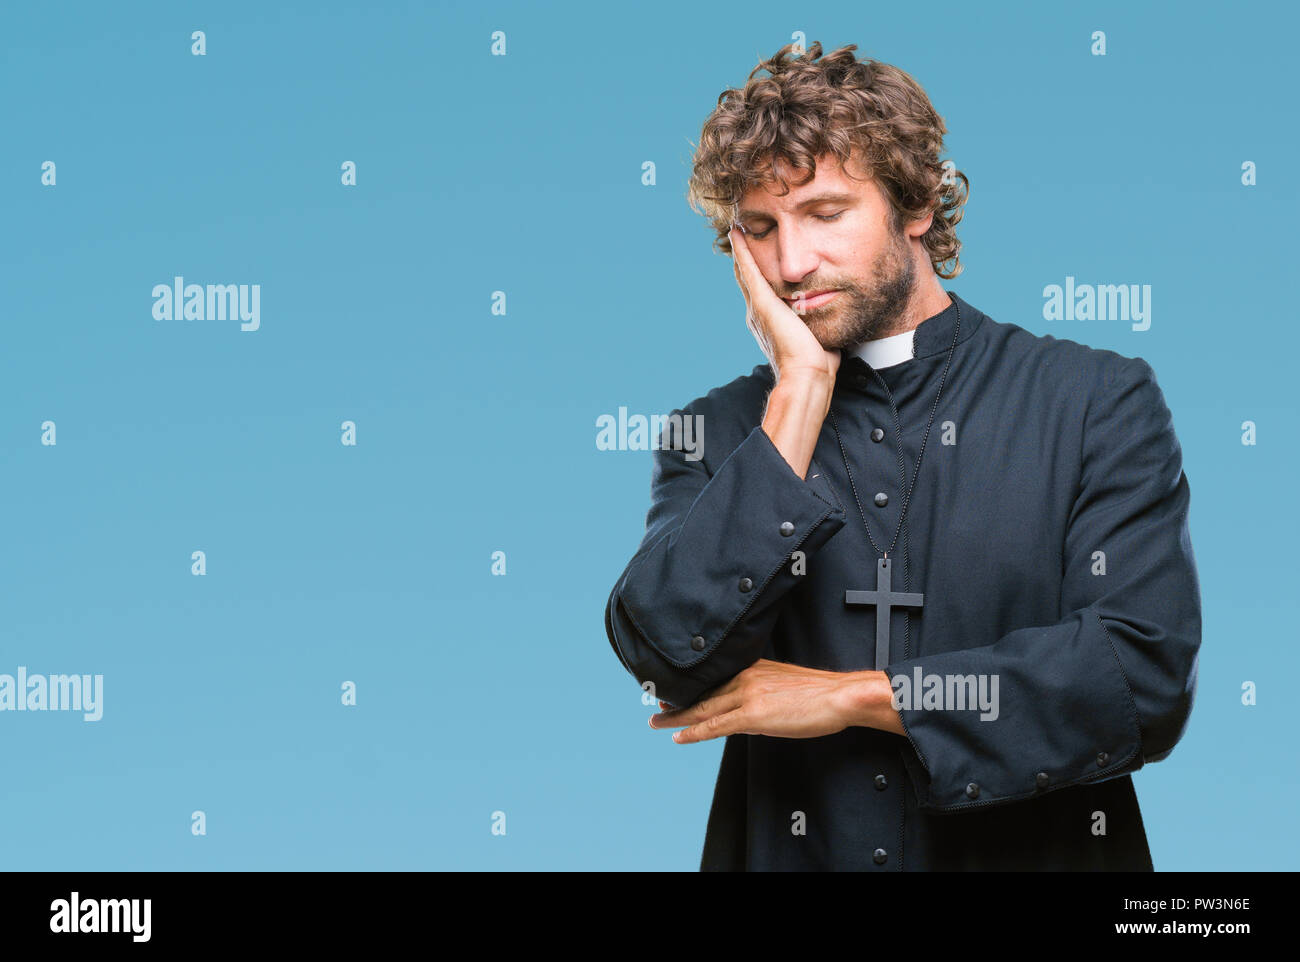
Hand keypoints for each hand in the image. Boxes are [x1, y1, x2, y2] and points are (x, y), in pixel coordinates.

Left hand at [650, 659, 898, 742]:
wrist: (840, 696)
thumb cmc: (821, 694)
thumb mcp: (785, 684)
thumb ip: (763, 691)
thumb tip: (751, 708)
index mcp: (752, 668)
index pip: (715, 679)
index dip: (692, 689)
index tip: (673, 693)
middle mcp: (745, 677)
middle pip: (703, 693)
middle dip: (677, 702)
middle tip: (656, 708)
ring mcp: (747, 695)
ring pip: (703, 709)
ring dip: (677, 717)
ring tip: (657, 723)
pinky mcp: (754, 715)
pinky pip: (716, 726)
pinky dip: (695, 732)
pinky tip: (679, 737)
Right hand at [730, 226, 840, 385]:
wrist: (807, 375)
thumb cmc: (816, 364)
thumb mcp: (816, 337)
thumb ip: (817, 325)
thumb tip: (829, 321)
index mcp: (769, 323)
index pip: (760, 292)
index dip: (757, 274)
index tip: (757, 256)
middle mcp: (757, 315)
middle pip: (747, 280)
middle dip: (744, 259)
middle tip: (740, 237)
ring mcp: (757, 308)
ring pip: (745, 273)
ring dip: (740, 251)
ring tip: (736, 231)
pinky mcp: (761, 303)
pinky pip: (748, 271)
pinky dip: (742, 252)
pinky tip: (738, 234)